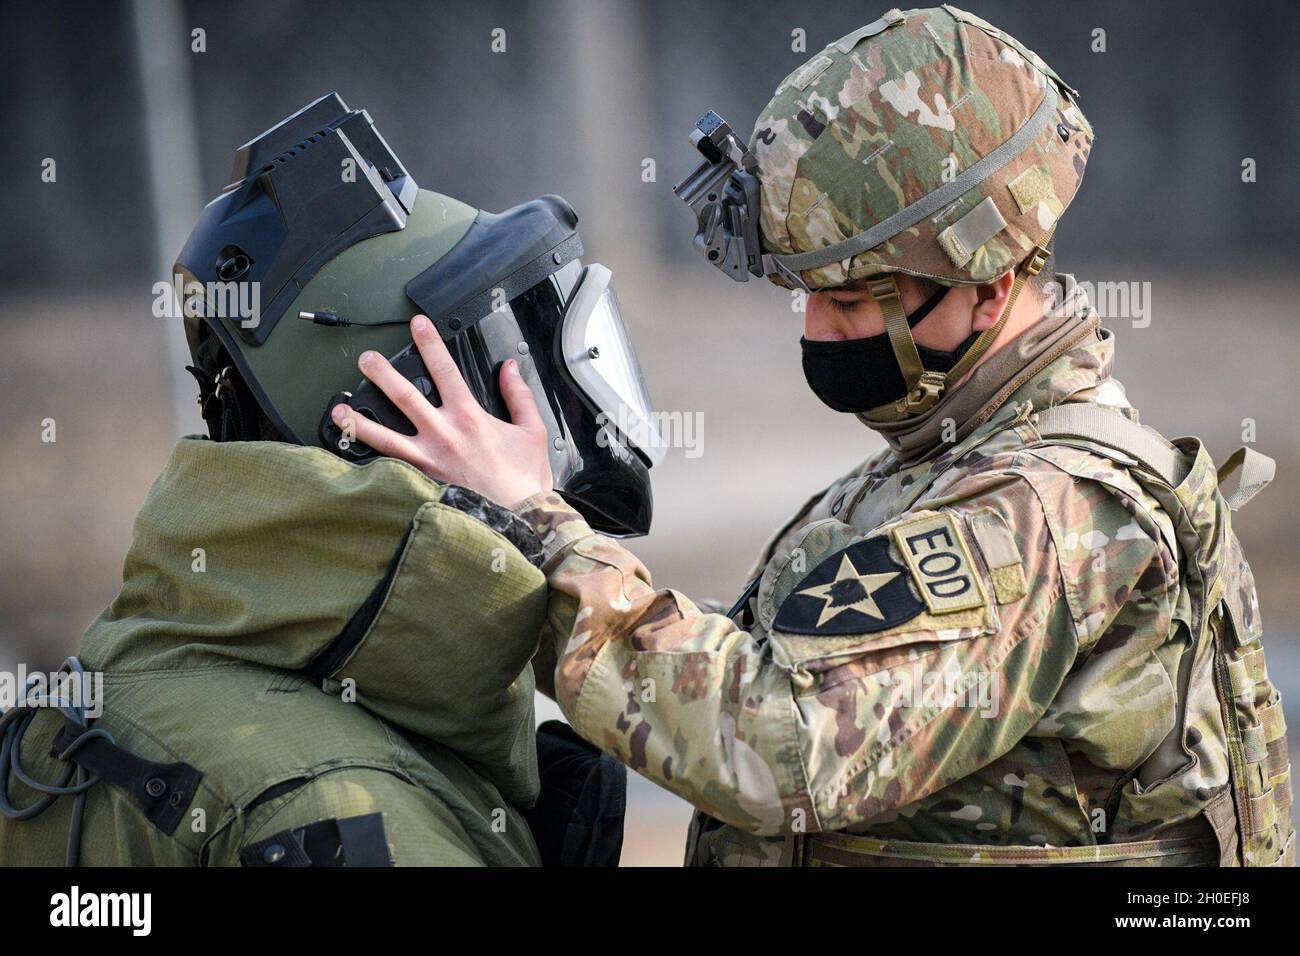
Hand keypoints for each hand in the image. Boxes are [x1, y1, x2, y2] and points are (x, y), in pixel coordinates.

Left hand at [332, 315, 553, 507]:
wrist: (517, 521)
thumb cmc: (522, 481)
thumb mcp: (533, 432)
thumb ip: (519, 396)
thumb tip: (510, 369)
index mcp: (470, 417)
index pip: (444, 369)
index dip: (429, 342)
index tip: (417, 324)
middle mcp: (443, 435)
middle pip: (404, 395)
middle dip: (381, 373)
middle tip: (365, 359)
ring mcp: (428, 460)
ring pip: (385, 435)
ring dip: (360, 419)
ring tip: (339, 409)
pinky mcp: (421, 482)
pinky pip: (389, 468)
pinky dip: (369, 462)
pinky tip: (352, 456)